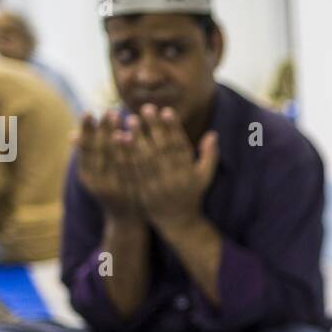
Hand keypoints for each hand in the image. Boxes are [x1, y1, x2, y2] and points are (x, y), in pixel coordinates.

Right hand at [76, 110, 143, 218]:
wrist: (126, 219)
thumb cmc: (110, 189)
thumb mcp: (95, 175)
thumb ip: (87, 156)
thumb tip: (72, 134)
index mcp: (87, 176)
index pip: (85, 150)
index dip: (87, 131)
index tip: (90, 112)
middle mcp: (98, 183)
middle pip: (100, 152)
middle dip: (104, 130)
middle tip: (109, 111)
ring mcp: (116, 187)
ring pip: (115, 158)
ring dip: (119, 137)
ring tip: (124, 117)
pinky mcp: (132, 190)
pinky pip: (132, 167)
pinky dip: (133, 151)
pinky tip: (136, 137)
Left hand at [124, 105, 217, 227]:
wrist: (177, 222)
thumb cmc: (191, 195)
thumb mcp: (204, 177)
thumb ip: (209, 155)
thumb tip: (213, 133)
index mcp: (188, 172)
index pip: (180, 146)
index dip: (173, 128)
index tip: (166, 111)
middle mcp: (173, 178)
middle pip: (162, 150)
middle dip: (154, 128)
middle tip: (145, 108)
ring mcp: (157, 186)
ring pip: (145, 159)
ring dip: (137, 139)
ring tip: (129, 121)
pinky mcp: (142, 191)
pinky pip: (132, 170)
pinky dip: (125, 154)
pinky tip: (118, 139)